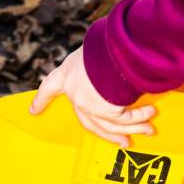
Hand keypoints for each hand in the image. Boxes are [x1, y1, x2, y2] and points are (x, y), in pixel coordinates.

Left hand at [30, 50, 154, 147]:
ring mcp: (89, 104)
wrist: (114, 48)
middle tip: (121, 141)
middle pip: (86, 120)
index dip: (41, 100)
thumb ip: (102, 60)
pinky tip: (150, 118)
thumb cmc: (107, 42)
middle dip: (106, 133)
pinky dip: (138, 120)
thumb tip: (122, 61)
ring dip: (131, 129)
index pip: (48, 87)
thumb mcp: (96, 47)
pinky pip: (124, 119)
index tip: (33, 111)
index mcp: (65, 73)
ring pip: (109, 125)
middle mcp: (74, 92)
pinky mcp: (106, 111)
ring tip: (148, 130)